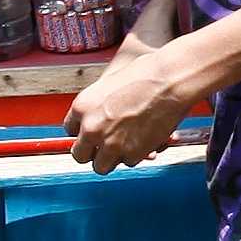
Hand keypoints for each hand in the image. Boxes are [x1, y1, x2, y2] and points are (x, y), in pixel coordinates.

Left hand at [64, 47, 195, 173]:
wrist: (170, 81)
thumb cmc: (146, 74)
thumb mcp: (110, 82)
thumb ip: (98, 104)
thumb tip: (98, 115)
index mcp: (82, 107)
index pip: (70, 131)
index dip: (84, 133)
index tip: (92, 134)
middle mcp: (92, 128)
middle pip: (80, 155)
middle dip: (92, 152)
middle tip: (105, 146)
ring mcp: (111, 143)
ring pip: (102, 166)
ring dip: (113, 157)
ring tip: (127, 143)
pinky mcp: (132, 153)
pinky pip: (128, 163)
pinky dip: (136, 155)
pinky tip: (143, 139)